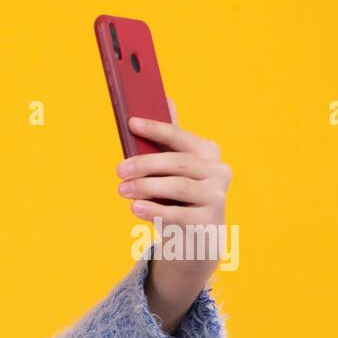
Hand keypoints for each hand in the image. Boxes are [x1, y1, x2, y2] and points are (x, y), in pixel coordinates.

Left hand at [116, 97, 232, 277]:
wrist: (196, 238)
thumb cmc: (177, 197)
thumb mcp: (171, 170)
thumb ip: (168, 140)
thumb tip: (164, 99)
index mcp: (207, 152)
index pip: (180, 136)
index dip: (156, 128)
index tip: (131, 123)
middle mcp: (218, 171)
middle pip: (178, 163)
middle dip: (146, 164)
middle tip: (120, 170)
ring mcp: (216, 196)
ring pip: (179, 187)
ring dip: (147, 187)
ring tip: (122, 190)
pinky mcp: (209, 222)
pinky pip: (180, 214)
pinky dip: (155, 210)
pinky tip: (135, 208)